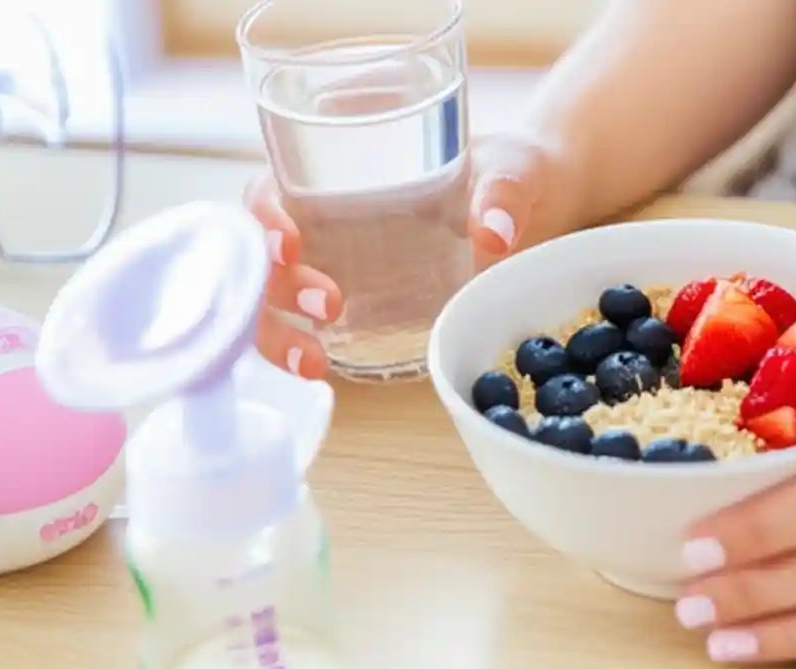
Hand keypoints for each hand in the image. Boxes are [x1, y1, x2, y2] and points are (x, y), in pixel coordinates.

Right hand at [243, 133, 575, 375]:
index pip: (270, 191)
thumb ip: (503, 194)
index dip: (264, 219)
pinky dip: (299, 350)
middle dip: (274, 288)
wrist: (535, 206)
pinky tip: (318, 371)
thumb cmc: (511, 172)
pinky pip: (307, 328)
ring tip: (312, 364)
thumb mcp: (512, 171)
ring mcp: (333, 266)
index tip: (289, 245)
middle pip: (259, 256)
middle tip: (328, 308)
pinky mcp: (358, 307)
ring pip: (269, 300)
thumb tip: (495, 233)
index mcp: (339, 174)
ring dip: (275, 333)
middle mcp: (321, 221)